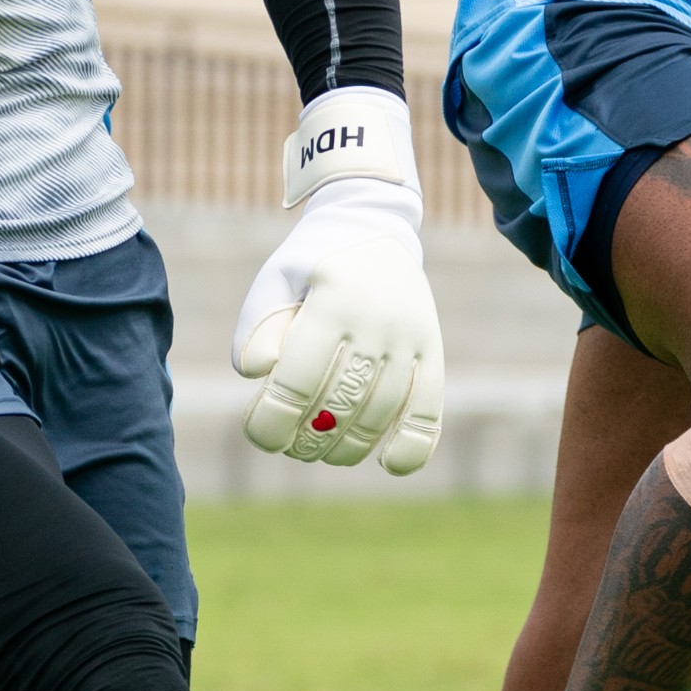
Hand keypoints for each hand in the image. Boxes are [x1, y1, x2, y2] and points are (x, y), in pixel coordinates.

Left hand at [232, 179, 444, 473]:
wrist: (374, 226)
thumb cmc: (312, 263)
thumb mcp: (276, 280)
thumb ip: (258, 326)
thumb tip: (258, 376)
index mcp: (332, 303)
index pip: (296, 383)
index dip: (272, 423)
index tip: (260, 434)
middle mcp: (377, 323)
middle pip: (336, 408)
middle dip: (303, 439)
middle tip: (287, 443)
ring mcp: (410, 340)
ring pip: (377, 417)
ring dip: (342, 447)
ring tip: (318, 448)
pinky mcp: (432, 353)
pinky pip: (428, 412)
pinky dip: (411, 446)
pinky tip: (388, 463)